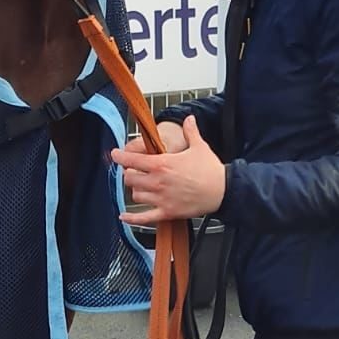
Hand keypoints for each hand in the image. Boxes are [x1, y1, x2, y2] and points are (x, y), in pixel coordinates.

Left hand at [110, 115, 225, 223]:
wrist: (223, 190)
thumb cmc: (210, 169)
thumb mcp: (199, 146)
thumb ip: (191, 131)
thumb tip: (189, 118)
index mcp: (162, 164)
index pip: (132, 160)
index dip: (120, 157)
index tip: (114, 154)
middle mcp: (158, 181)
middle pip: (130, 178)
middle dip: (129, 174)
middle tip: (134, 171)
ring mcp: (161, 198)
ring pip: (135, 196)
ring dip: (135, 190)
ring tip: (140, 186)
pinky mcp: (167, 212)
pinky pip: (144, 218)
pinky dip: (132, 219)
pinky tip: (123, 217)